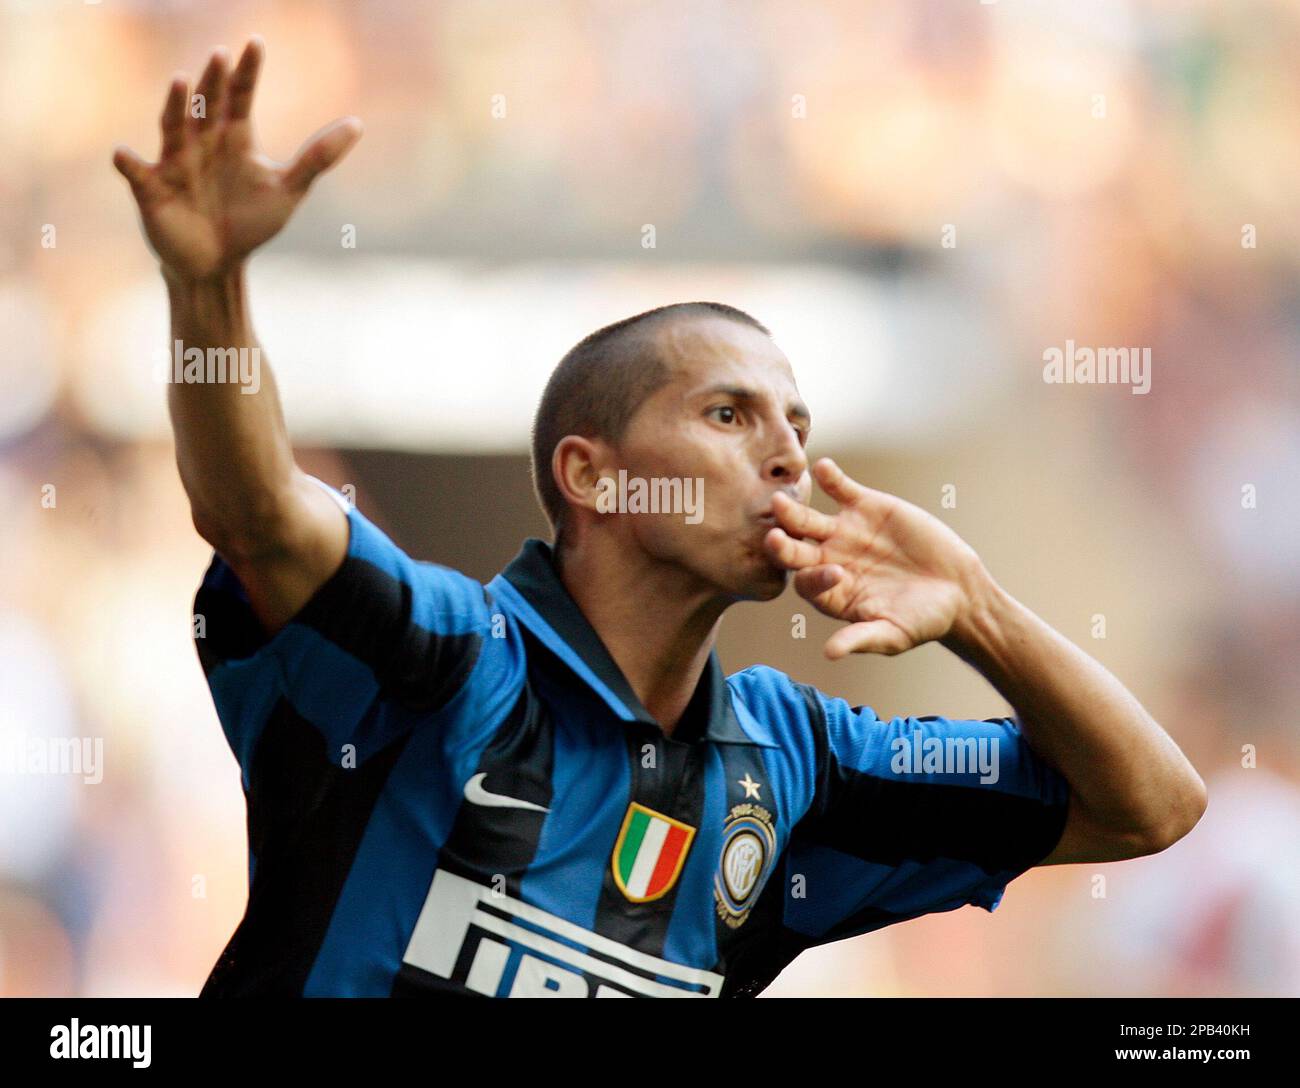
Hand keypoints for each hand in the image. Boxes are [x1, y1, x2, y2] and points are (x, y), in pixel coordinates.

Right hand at [112, 37, 361, 279]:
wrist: (219, 264)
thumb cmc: (251, 223)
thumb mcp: (288, 189)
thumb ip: (318, 157)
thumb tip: (358, 124)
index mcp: (234, 138)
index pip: (240, 96)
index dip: (247, 71)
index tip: (256, 43)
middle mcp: (202, 142)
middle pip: (207, 104)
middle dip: (213, 81)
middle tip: (219, 55)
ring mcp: (175, 162)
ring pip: (173, 127)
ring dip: (176, 105)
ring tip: (182, 83)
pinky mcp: (152, 188)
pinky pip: (135, 172)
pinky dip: (128, 164)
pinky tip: (123, 155)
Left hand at [763, 458, 990, 659]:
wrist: (956, 590)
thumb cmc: (922, 620)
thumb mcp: (892, 634)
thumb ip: (859, 638)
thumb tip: (829, 654)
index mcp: (830, 593)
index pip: (807, 585)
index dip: (814, 580)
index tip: (833, 574)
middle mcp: (828, 560)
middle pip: (797, 551)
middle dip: (784, 546)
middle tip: (773, 537)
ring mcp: (843, 532)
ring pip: (809, 519)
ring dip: (793, 511)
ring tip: (781, 500)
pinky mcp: (864, 506)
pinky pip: (841, 490)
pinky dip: (832, 478)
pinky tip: (822, 467)